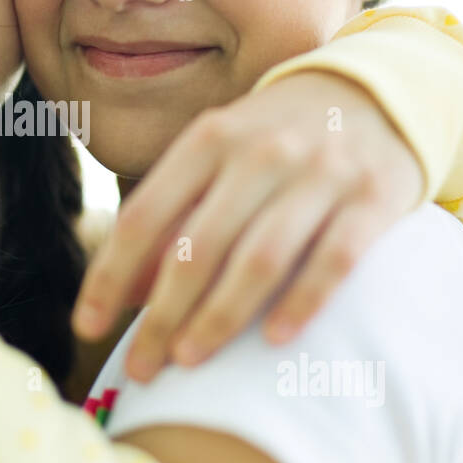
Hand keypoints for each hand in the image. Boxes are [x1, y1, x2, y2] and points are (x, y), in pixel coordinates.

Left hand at [71, 71, 424, 380]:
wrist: (375, 93)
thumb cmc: (274, 142)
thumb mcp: (215, 160)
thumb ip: (171, 218)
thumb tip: (120, 294)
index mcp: (208, 139)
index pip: (144, 215)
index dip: (109, 275)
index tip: (86, 327)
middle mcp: (260, 152)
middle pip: (196, 247)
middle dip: (162, 315)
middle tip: (140, 368)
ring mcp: (319, 174)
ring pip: (259, 258)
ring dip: (219, 317)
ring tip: (188, 360)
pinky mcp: (373, 198)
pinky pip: (333, 260)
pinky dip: (301, 302)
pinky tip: (272, 340)